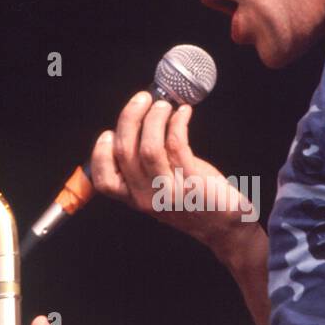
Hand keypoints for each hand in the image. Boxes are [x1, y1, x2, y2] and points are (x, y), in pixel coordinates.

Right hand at [89, 91, 257, 256]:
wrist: (224, 225)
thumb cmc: (192, 201)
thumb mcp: (159, 190)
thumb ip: (143, 167)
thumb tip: (136, 125)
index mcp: (135, 198)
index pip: (104, 180)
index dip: (101, 153)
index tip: (109, 132)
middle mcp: (148, 198)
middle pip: (125, 152)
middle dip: (130, 118)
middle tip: (143, 99)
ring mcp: (169, 192)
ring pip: (149, 147)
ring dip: (155, 118)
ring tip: (164, 105)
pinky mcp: (192, 183)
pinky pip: (177, 145)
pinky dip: (178, 122)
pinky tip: (184, 113)